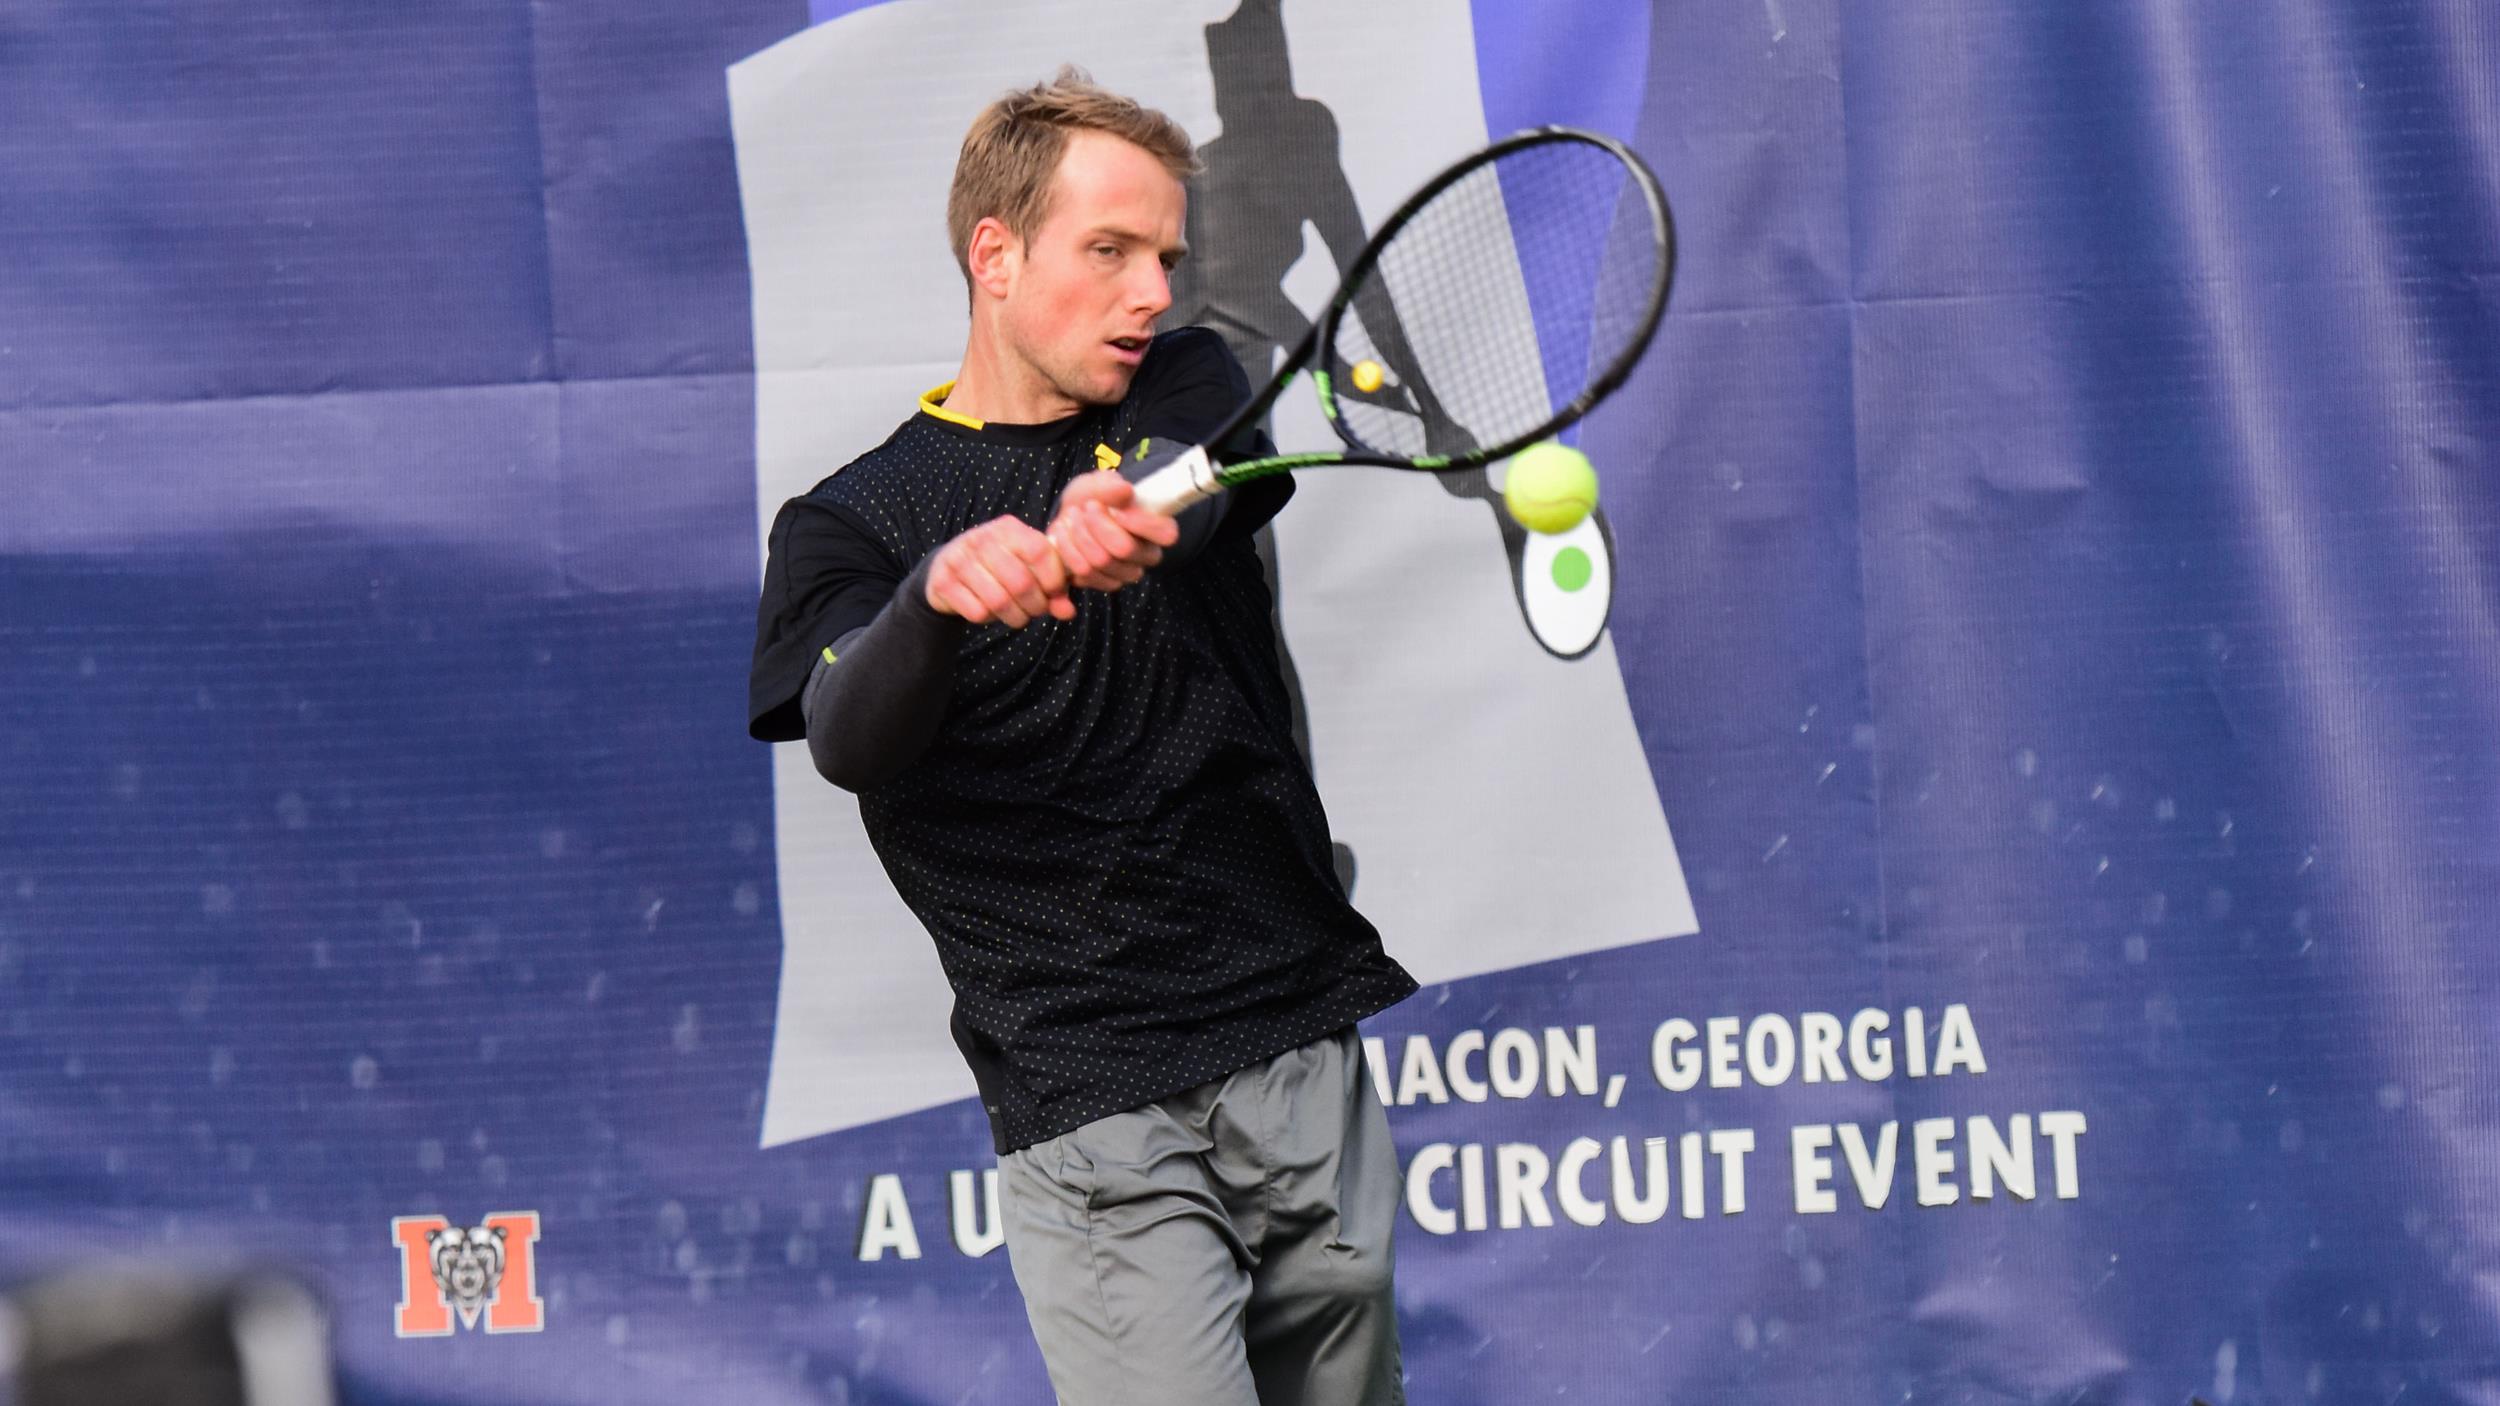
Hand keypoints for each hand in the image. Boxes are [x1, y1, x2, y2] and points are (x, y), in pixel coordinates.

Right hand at [924, 515, 1074, 627]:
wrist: (946, 570)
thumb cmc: (997, 569)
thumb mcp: (1027, 569)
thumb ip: (1052, 587)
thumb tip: (1068, 612)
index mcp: (1009, 528)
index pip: (1041, 552)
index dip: (1054, 580)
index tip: (1054, 594)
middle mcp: (982, 538)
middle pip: (1022, 582)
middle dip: (1036, 606)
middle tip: (1035, 611)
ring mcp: (959, 559)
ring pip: (999, 601)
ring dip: (1015, 617)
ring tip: (1018, 616)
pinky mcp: (943, 582)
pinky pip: (977, 611)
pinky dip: (989, 619)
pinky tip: (989, 611)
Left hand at [1048, 469, 1180, 592]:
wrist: (1073, 517)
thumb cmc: (1094, 498)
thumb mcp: (1098, 483)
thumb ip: (1110, 485)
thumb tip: (1125, 490)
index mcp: (1158, 529)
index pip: (1166, 534)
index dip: (1140, 523)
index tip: (1116, 510)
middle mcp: (1146, 555)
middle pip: (1125, 548)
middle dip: (1098, 524)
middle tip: (1087, 507)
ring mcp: (1126, 573)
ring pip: (1101, 561)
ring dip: (1080, 534)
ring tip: (1072, 515)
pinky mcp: (1104, 583)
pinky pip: (1085, 572)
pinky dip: (1068, 549)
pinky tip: (1064, 533)